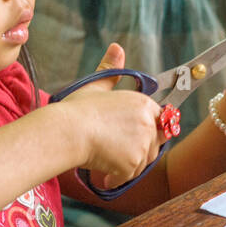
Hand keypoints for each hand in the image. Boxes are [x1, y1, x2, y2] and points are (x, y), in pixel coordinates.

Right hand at [65, 43, 163, 187]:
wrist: (65, 131)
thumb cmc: (76, 109)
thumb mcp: (96, 85)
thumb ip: (111, 70)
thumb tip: (117, 48)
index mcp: (143, 103)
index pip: (160, 120)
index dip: (144, 131)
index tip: (128, 137)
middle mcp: (148, 122)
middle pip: (154, 143)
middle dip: (138, 150)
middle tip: (114, 150)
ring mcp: (142, 143)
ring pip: (143, 162)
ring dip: (128, 166)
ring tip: (106, 159)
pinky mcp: (132, 162)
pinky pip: (129, 176)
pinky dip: (117, 178)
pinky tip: (104, 175)